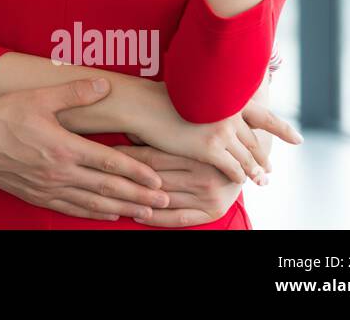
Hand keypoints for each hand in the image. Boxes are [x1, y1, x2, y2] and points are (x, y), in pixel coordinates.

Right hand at [0, 79, 170, 220]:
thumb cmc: (2, 116)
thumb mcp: (38, 98)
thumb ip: (73, 93)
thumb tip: (104, 85)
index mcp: (64, 148)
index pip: (109, 162)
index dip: (137, 172)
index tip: (159, 179)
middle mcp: (60, 172)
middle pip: (108, 187)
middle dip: (139, 195)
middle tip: (165, 201)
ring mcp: (49, 187)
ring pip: (93, 202)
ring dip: (122, 208)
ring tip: (146, 213)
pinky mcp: (37, 196)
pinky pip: (72, 209)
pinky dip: (94, 213)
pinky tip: (108, 214)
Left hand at [110, 145, 243, 226]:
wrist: (247, 157)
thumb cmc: (210, 140)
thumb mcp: (192, 133)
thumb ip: (165, 134)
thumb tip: (129, 129)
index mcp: (198, 153)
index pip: (152, 157)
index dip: (126, 156)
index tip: (106, 154)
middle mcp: (204, 176)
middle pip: (155, 180)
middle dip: (127, 178)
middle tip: (102, 175)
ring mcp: (208, 197)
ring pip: (164, 200)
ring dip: (137, 200)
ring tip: (113, 197)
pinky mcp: (212, 213)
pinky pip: (179, 219)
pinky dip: (156, 219)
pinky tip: (137, 215)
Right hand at [130, 81, 284, 184]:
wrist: (144, 105)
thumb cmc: (162, 97)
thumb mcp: (195, 91)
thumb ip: (212, 99)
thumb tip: (220, 106)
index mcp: (229, 98)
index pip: (264, 115)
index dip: (282, 128)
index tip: (298, 139)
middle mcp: (230, 113)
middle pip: (255, 141)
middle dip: (264, 157)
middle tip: (270, 169)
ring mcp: (222, 131)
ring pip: (248, 157)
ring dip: (256, 171)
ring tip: (261, 180)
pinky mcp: (210, 149)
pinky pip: (233, 168)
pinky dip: (239, 176)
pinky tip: (240, 181)